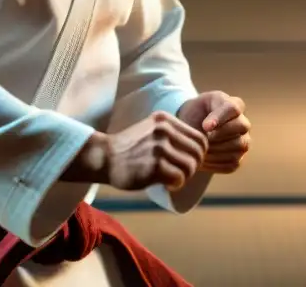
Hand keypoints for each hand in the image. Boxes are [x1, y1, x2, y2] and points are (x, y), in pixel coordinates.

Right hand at [94, 111, 208, 191]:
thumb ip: (172, 135)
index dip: (198, 154)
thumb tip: (201, 152)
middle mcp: (164, 130)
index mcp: (165, 119)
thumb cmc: (129, 149)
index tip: (186, 162)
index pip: (200, 138)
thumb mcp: (151, 130)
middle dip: (193, 167)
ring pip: (191, 167)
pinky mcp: (155, 166)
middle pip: (199, 153)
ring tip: (170, 178)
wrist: (104, 157)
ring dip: (184, 177)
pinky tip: (164, 183)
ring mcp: (159, 147)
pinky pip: (179, 178)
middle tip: (179, 173)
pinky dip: (175, 185)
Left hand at [177, 91, 250, 173]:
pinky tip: (203, 158)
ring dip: (217, 149)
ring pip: (239, 145)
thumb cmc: (195, 113)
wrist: (193, 130)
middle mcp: (243, 122)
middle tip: (202, 139)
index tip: (205, 127)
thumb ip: (201, 110)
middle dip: (219, 134)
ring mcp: (244, 141)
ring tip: (200, 148)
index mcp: (234, 104)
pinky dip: (216, 162)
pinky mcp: (238, 159)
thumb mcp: (196, 105)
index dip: (220, 118)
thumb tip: (207, 129)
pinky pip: (233, 162)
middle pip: (241, 126)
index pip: (233, 108)